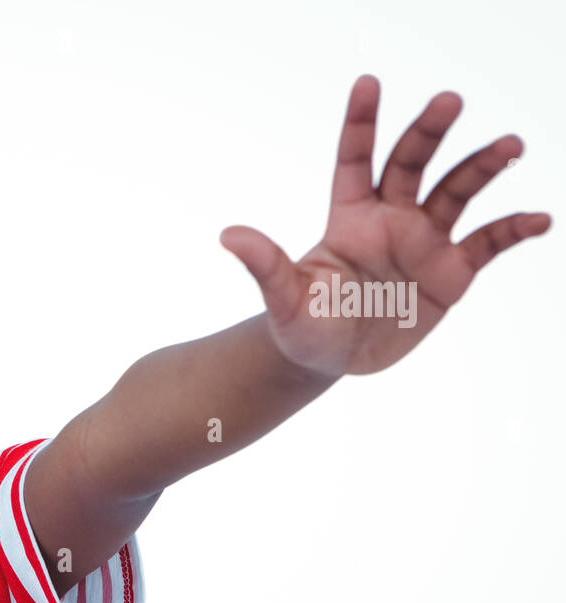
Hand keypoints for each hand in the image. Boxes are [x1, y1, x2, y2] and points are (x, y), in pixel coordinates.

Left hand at [220, 75, 550, 376]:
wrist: (333, 360)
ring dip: (483, 167)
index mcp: (348, 218)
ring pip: (457, 192)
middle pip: (411, 164)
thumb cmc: (302, 326)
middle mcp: (390, 219)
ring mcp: (424, 241)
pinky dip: (514, 229)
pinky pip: (489, 242)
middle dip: (429, 132)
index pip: (355, 160)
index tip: (368, 82)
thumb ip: (265, 266)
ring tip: (510, 144)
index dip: (361, 123)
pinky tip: (540, 220)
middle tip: (448, 100)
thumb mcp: (283, 300)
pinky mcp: (452, 272)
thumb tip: (228, 235)